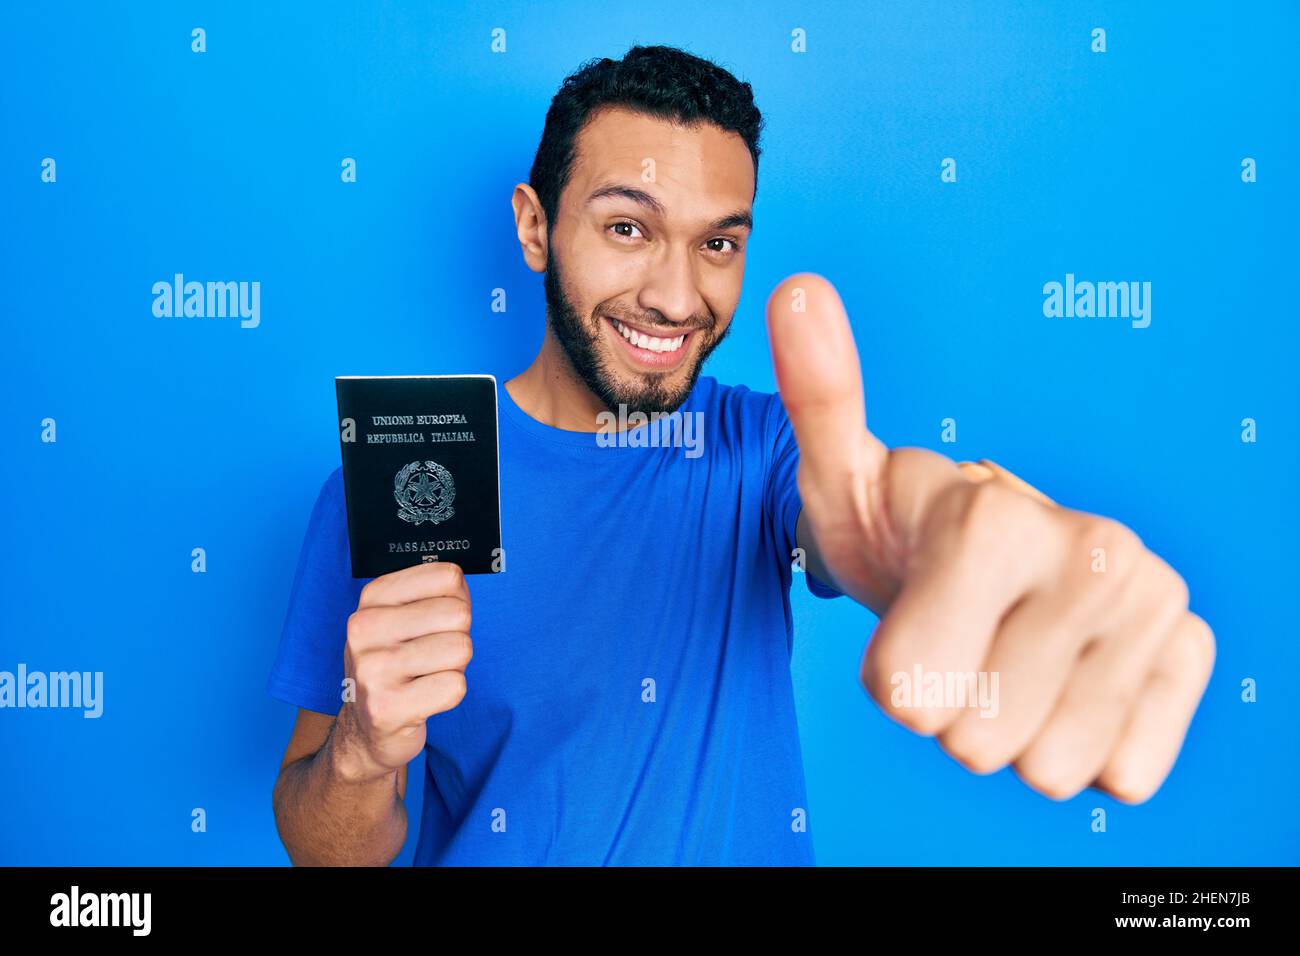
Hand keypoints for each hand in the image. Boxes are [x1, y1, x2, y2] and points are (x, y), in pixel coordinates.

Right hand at [332, 562, 473, 782]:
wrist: (366, 729)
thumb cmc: (396, 665)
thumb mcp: (403, 618)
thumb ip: (436, 594)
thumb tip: (460, 581)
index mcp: (372, 598)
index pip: (447, 577)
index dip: (456, 601)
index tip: (435, 622)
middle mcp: (365, 629)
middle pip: (458, 613)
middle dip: (456, 637)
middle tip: (430, 656)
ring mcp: (372, 670)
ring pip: (460, 649)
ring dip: (453, 667)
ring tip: (425, 677)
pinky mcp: (386, 708)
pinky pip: (455, 686)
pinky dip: (449, 695)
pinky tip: (423, 699)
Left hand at [766, 273, 1214, 802]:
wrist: (986, 552)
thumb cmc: (901, 524)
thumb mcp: (840, 473)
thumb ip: (819, 395)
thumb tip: (794, 286)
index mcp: (993, 520)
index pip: (911, 695)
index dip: (894, 680)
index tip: (903, 623)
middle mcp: (1092, 552)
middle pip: (976, 741)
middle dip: (952, 708)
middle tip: (958, 634)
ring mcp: (1150, 601)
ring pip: (1045, 767)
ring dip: (1013, 729)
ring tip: (1008, 647)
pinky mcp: (1186, 648)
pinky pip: (1123, 770)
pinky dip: (1082, 746)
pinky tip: (1065, 677)